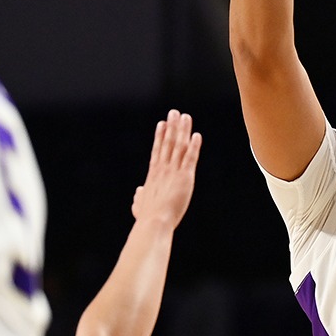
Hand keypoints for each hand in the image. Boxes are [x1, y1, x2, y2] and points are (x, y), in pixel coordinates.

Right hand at [131, 109, 199, 228]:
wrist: (154, 222)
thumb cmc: (146, 217)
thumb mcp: (139, 205)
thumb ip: (139, 197)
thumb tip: (139, 192)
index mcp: (153, 174)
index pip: (157, 150)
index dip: (160, 135)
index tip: (162, 123)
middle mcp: (163, 169)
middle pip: (168, 142)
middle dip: (172, 126)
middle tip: (174, 112)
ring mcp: (174, 171)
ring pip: (179, 146)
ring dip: (183, 130)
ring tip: (186, 117)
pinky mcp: (185, 177)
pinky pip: (191, 158)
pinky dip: (194, 146)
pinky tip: (197, 135)